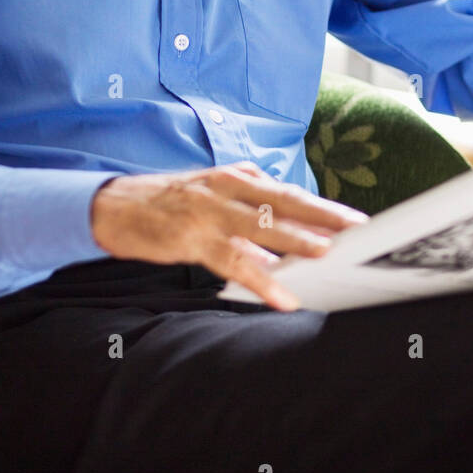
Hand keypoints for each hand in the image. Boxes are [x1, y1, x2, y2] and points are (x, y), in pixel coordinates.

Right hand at [90, 160, 367, 309]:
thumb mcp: (215, 191)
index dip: (324, 206)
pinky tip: (281, 296)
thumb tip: (292, 229)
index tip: (356, 220)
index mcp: (238, 176)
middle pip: (284, 201)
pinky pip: (233, 261)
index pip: (289, 191)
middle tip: (357, 230)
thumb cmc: (171, 201)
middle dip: (323, 216)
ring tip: (325, 255)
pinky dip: (260, 280)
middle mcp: (228, 188)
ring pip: (261, 227)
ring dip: (295, 241)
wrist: (115, 205)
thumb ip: (251, 204)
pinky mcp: (192, 237)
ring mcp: (210, 211)